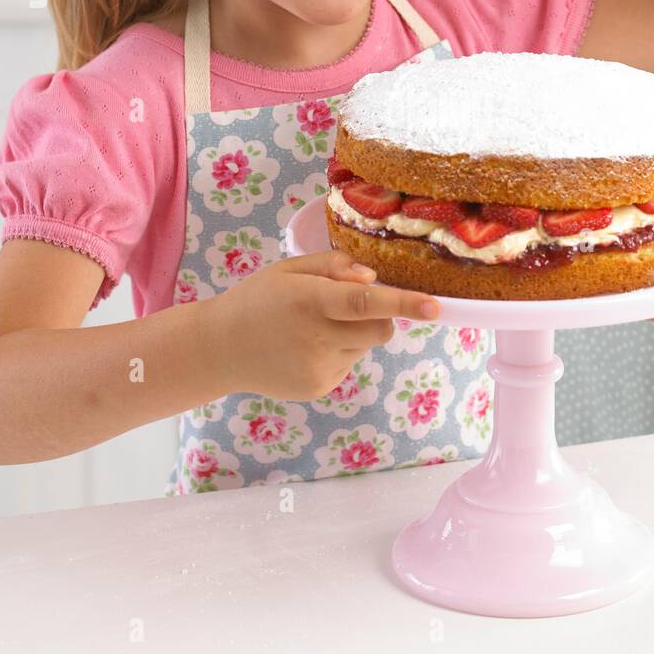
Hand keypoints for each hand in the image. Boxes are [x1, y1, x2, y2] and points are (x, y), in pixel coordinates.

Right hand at [202, 249, 440, 401]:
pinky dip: (338, 352)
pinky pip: (349, 364)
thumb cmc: (258, 299)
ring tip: (314, 329)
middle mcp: (316, 338)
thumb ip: (334, 266)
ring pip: (365, 346)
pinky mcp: (319, 387)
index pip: (365, 303)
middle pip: (380, 329)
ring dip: (353, 334)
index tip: (434, 307)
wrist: (219, 349)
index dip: (403, 304)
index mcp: (309, 301)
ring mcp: (319, 368)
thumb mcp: (290, 269)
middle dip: (380, 316)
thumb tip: (373, 277)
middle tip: (346, 307)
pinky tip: (305, 348)